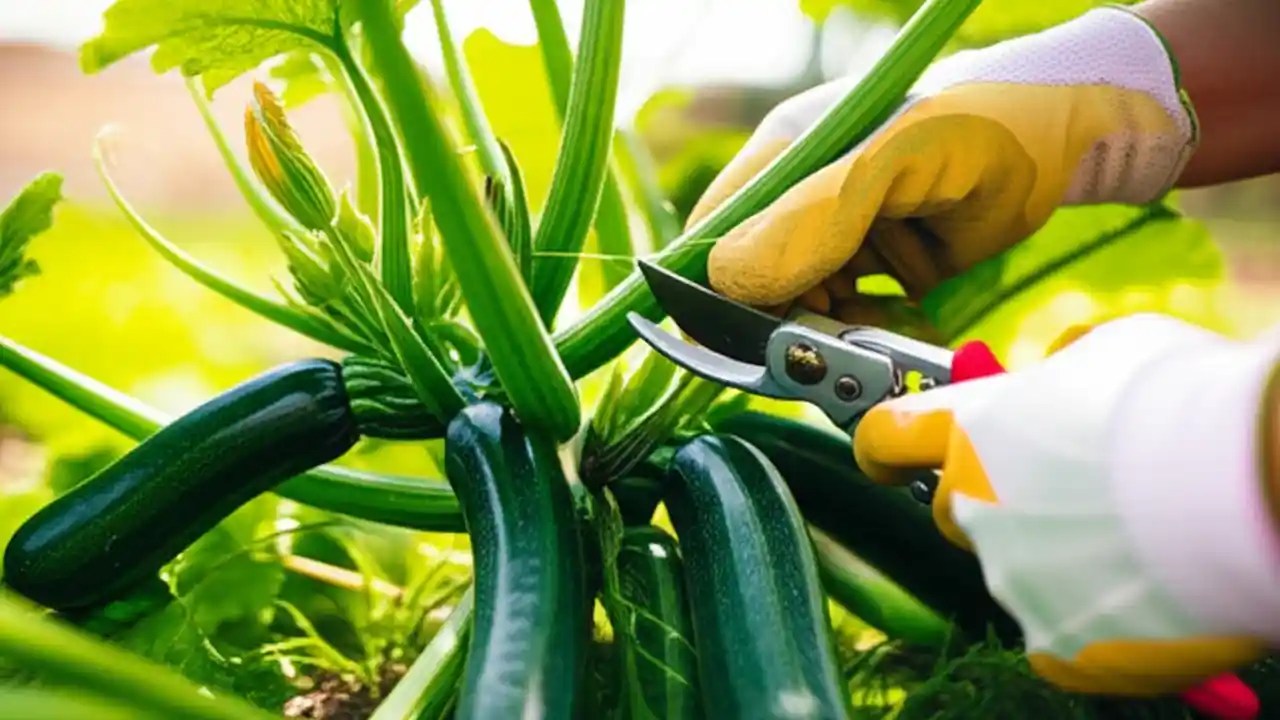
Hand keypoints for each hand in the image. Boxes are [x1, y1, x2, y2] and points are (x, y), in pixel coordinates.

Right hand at [693, 7, 1197, 321]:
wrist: (1070, 135)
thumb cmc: (982, 121)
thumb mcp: (888, 161)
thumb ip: (809, 220)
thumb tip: (728, 282)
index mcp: (787, 156)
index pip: (719, 232)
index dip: (720, 290)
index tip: (745, 342)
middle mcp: (805, 197)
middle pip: (760, 280)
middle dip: (790, 321)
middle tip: (832, 348)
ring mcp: (845, 231)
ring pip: (807, 306)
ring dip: (836, 332)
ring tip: (878, 333)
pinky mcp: (883, 261)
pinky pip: (855, 315)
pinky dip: (873, 331)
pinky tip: (904, 322)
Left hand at [852, 314, 1279, 696]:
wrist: (1252, 484)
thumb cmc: (1186, 399)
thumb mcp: (1114, 348)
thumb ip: (1063, 368)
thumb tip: (1058, 371)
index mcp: (976, 429)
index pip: (887, 436)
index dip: (883, 446)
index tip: (883, 457)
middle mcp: (974, 504)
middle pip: (951, 509)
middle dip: (990, 501)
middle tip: (1064, 493)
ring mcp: (1012, 578)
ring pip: (1013, 570)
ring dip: (1053, 556)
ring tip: (1134, 536)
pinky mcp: (1055, 642)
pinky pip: (1057, 630)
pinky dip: (1091, 616)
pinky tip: (1142, 590)